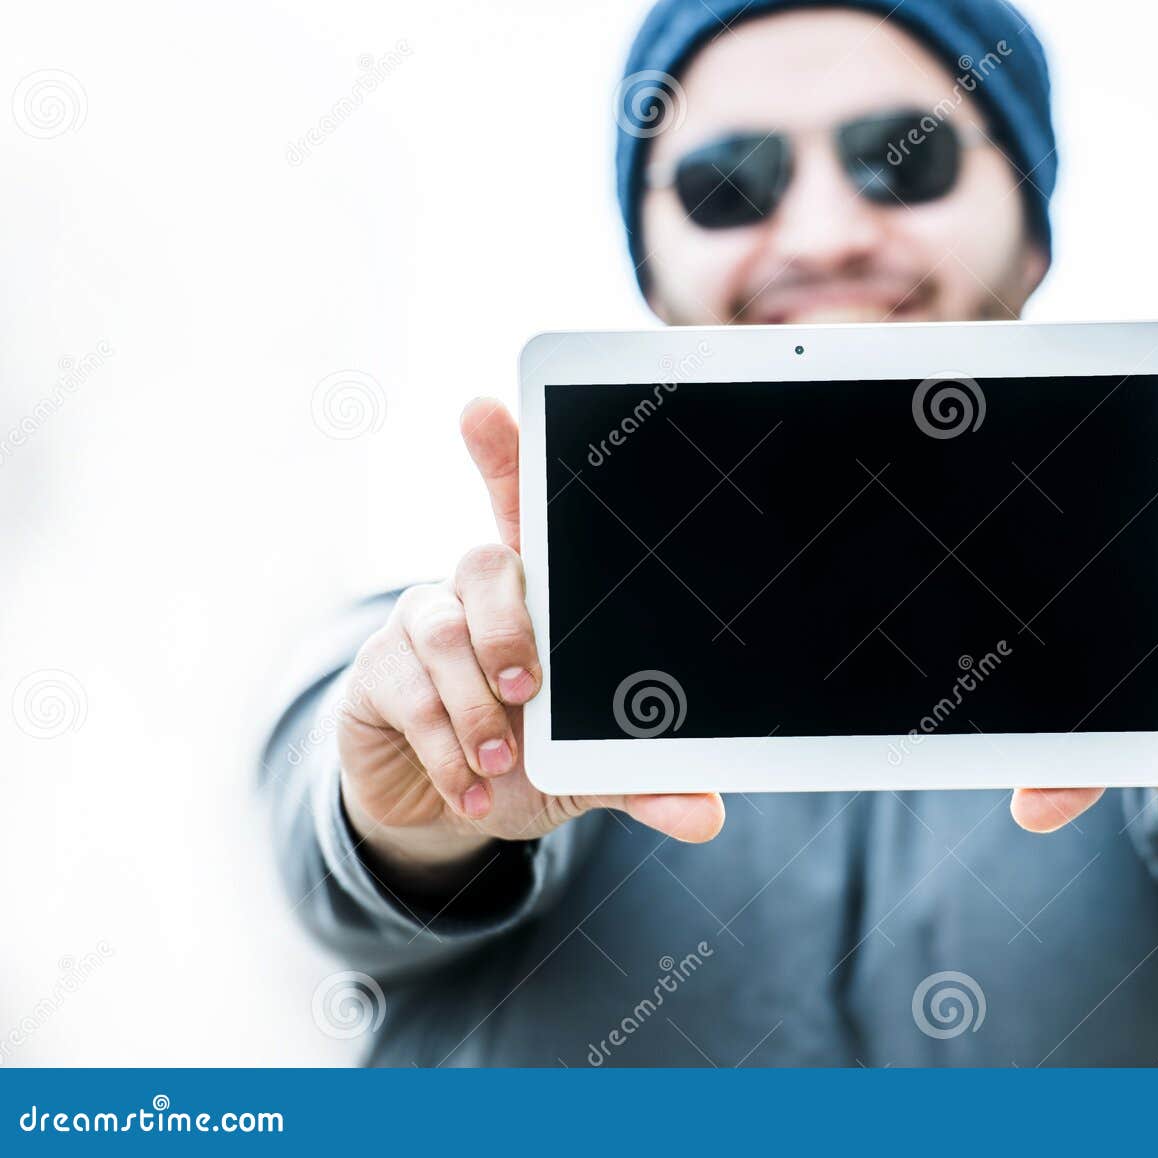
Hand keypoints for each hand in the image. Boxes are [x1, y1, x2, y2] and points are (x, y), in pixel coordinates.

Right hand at [336, 398, 724, 878]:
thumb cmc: (532, 760)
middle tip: (531, 691)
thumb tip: (709, 814)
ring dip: (475, 703)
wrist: (450, 810)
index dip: (500, 454)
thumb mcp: (594, 771)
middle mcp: (475, 592)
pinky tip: (470, 787)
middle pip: (485, 562)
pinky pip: (406, 690)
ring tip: (502, 760)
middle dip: (508, 625)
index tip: (479, 406)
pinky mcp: (378, 673)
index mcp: (537, 594)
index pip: (518, 505)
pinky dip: (444, 746)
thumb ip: (646, 781)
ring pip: (442, 630)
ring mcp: (420, 626)